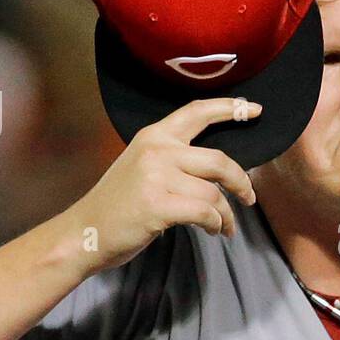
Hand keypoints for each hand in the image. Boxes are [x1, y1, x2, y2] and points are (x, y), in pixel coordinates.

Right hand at [59, 97, 260, 274]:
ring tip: (225, 226)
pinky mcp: (158, 205)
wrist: (85, 231)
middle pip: (219, 160)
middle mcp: (157, 150)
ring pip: (214, 193)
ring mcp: (156, 177)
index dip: (230, 108)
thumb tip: (219, 169)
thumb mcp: (142, 166)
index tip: (254, 109)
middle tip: (249, 196)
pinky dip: (216, 224)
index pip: (198, 112)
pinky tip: (213, 230)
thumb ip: (174, 158)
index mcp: (154, 136)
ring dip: (227, 214)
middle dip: (241, 181)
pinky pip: (205, 213)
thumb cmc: (118, 204)